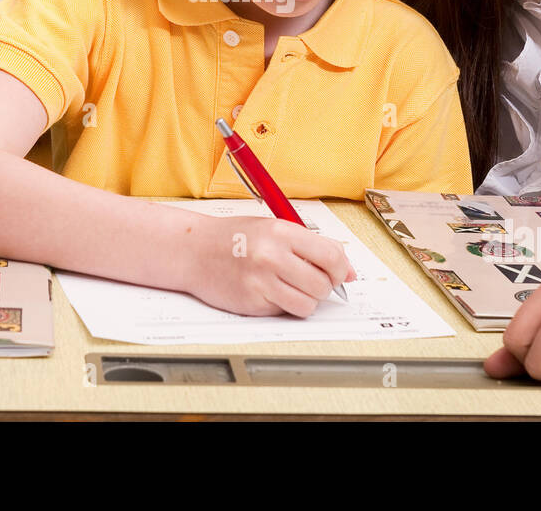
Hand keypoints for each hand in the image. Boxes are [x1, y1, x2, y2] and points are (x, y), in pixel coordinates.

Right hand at [187, 215, 356, 316]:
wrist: (193, 250)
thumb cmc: (233, 237)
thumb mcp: (273, 229)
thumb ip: (309, 246)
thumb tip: (346, 271)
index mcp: (282, 232)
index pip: (331, 255)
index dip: (341, 269)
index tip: (339, 274)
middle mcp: (272, 256)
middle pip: (322, 284)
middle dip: (324, 287)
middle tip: (313, 281)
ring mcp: (261, 282)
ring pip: (308, 304)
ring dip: (306, 300)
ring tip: (292, 288)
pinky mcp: (252, 303)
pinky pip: (285, 311)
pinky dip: (284, 306)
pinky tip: (270, 292)